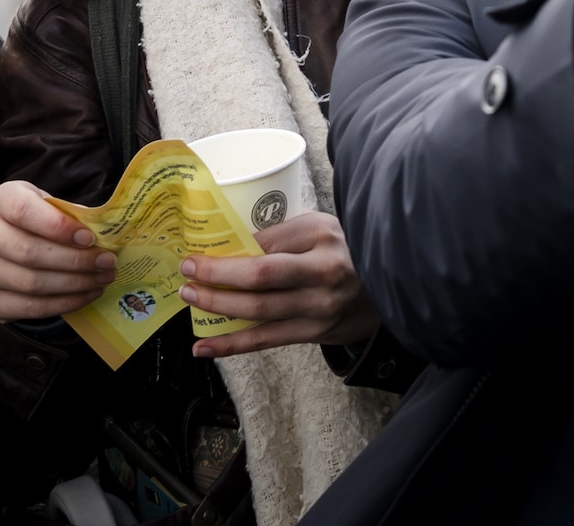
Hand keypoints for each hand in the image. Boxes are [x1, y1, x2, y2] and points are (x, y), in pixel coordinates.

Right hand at [0, 180, 115, 321]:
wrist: (15, 245)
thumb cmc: (42, 222)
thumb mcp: (56, 208)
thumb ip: (74, 216)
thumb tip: (105, 232)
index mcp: (3, 199)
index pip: (23, 211)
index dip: (58, 226)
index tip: (89, 238)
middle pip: (28, 251)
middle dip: (75, 261)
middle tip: (107, 264)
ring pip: (29, 282)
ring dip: (73, 285)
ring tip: (101, 280)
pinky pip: (26, 307)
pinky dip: (62, 304)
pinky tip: (85, 296)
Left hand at [178, 211, 378, 358]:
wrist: (387, 284)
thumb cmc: (343, 249)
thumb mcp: (319, 226)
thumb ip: (282, 233)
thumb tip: (232, 243)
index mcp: (321, 235)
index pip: (266, 242)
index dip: (230, 249)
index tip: (200, 250)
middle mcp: (322, 272)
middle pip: (260, 277)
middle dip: (217, 276)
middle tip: (186, 271)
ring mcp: (320, 307)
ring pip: (258, 311)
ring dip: (218, 306)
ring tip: (189, 299)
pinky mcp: (314, 332)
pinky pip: (266, 341)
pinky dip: (232, 345)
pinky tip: (204, 347)